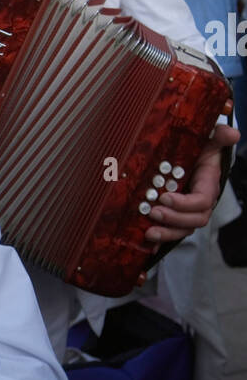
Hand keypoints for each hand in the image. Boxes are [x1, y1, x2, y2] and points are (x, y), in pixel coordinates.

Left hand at [145, 122, 239, 246]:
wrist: (188, 158)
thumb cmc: (198, 149)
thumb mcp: (209, 140)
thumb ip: (219, 137)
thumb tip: (233, 134)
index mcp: (208, 186)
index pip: (202, 201)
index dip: (185, 203)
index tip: (165, 197)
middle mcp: (199, 203)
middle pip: (193, 220)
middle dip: (174, 220)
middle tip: (153, 212)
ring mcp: (187, 212)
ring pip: (182, 230)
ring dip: (166, 234)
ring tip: (148, 231)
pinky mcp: (175, 218)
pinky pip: (171, 233)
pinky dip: (160, 241)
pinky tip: (147, 246)